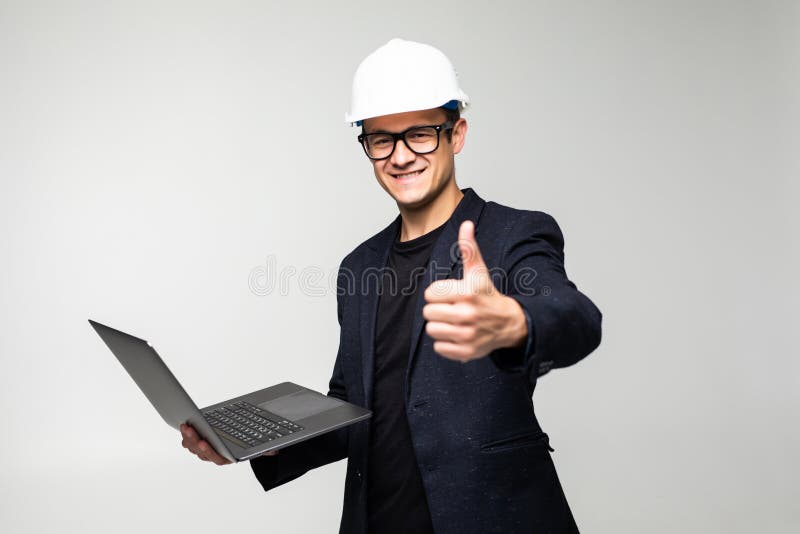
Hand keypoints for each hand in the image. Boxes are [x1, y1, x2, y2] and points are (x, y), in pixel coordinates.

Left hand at [180, 424, 278, 463]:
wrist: (248, 444)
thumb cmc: (253, 445)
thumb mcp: (260, 447)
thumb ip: (265, 450)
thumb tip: (274, 451)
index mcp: (229, 458)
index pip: (217, 458)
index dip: (208, 451)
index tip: (202, 443)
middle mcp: (217, 457)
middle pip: (202, 452)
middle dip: (193, 440)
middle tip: (189, 428)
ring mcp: (208, 451)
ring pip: (194, 448)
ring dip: (188, 438)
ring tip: (184, 426)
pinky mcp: (202, 444)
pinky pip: (191, 444)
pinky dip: (187, 437)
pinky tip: (184, 428)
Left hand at [423, 220, 527, 362]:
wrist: (509, 323)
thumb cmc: (487, 294)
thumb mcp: (478, 271)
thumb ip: (469, 248)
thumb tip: (466, 224)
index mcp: (467, 293)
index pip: (429, 293)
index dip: (438, 293)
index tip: (452, 294)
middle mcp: (467, 315)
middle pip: (428, 313)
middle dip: (437, 309)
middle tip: (452, 308)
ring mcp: (467, 335)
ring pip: (431, 330)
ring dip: (440, 326)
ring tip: (454, 321)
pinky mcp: (466, 352)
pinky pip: (439, 348)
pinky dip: (445, 343)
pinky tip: (458, 334)